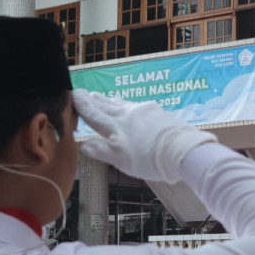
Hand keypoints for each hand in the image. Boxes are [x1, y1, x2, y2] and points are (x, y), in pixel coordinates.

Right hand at [74, 90, 215, 180]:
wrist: (181, 150)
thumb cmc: (149, 160)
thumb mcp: (121, 161)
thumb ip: (101, 151)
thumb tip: (83, 145)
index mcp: (115, 127)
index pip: (94, 114)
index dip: (82, 105)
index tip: (72, 95)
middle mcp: (127, 114)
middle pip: (106, 106)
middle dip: (94, 100)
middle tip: (84, 93)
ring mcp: (144, 111)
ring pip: (122, 104)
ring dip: (109, 101)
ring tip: (102, 97)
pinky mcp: (158, 113)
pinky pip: (138, 106)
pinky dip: (128, 106)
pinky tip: (130, 107)